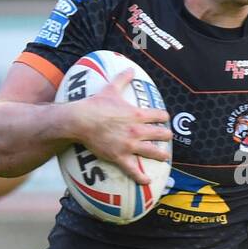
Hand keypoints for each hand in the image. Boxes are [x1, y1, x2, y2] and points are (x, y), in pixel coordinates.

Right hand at [68, 71, 171, 185]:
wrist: (81, 121)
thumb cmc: (95, 104)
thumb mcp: (111, 89)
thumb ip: (123, 79)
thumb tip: (129, 67)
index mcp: (139, 114)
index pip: (160, 116)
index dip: (163, 117)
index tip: (163, 119)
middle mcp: (138, 131)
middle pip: (162, 134)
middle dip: (166, 136)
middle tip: (166, 138)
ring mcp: (130, 145)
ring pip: (153, 152)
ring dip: (161, 155)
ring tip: (164, 157)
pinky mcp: (119, 157)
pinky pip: (134, 170)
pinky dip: (141, 177)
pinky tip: (147, 181)